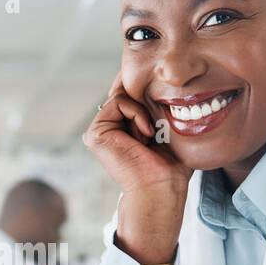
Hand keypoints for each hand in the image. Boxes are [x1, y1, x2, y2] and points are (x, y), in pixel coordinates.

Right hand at [82, 72, 191, 263]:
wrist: (161, 187)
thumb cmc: (170, 165)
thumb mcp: (166, 126)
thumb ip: (156, 105)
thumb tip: (158, 77)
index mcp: (121, 128)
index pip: (131, 95)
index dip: (147, 90)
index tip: (164, 98)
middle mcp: (108, 128)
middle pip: (126, 91)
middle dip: (146, 100)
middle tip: (158, 127)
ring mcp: (99, 131)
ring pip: (123, 95)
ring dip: (144, 113)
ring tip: (150, 136)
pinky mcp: (95, 133)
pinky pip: (119, 102)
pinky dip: (138, 114)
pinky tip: (145, 135)